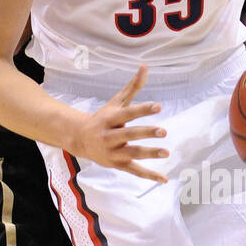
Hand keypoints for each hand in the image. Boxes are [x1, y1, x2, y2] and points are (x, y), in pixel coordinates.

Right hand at [74, 66, 168, 181]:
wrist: (79, 139)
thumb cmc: (103, 118)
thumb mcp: (116, 102)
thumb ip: (133, 87)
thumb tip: (145, 66)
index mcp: (110, 118)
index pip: (128, 113)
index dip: (142, 110)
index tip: (158, 106)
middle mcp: (110, 136)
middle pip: (129, 134)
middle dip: (146, 133)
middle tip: (163, 131)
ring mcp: (113, 152)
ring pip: (132, 154)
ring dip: (149, 153)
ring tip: (166, 152)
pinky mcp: (117, 164)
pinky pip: (134, 171)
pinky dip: (149, 175)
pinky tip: (164, 179)